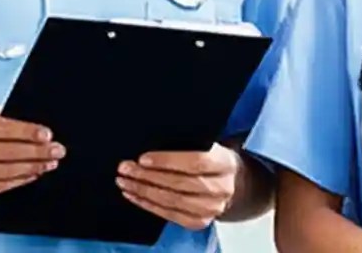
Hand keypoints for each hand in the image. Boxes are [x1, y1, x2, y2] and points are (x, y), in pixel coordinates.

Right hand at [0, 105, 63, 200]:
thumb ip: (0, 114)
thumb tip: (34, 119)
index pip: (0, 128)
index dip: (26, 132)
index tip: (48, 134)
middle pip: (6, 152)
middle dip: (37, 152)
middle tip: (58, 150)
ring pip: (5, 172)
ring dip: (33, 168)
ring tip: (50, 162)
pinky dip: (19, 180)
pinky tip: (33, 173)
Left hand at [116, 144, 240, 229]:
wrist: (237, 185)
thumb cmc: (216, 159)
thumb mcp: (214, 145)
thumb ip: (193, 144)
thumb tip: (154, 139)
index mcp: (227, 163)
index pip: (196, 162)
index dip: (168, 161)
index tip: (143, 158)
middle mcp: (222, 188)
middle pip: (180, 183)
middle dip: (148, 176)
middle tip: (125, 168)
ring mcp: (211, 208)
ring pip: (172, 201)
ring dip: (143, 191)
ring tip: (124, 181)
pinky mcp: (199, 221)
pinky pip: (169, 214)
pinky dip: (148, 205)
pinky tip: (133, 195)